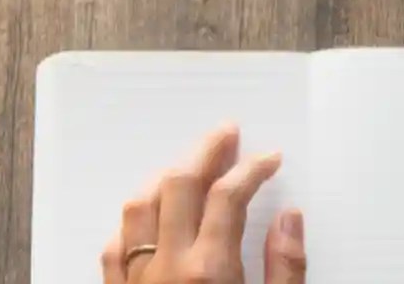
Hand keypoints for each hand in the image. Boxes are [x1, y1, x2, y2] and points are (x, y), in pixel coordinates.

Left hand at [101, 124, 305, 283]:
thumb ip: (285, 270)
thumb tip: (289, 219)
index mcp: (210, 271)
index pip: (228, 197)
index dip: (252, 169)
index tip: (269, 159)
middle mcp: (167, 266)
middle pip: (180, 186)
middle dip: (206, 152)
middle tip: (227, 134)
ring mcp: (135, 280)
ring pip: (140, 206)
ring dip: (165, 177)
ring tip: (189, 164)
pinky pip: (114, 245)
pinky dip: (134, 219)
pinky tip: (151, 211)